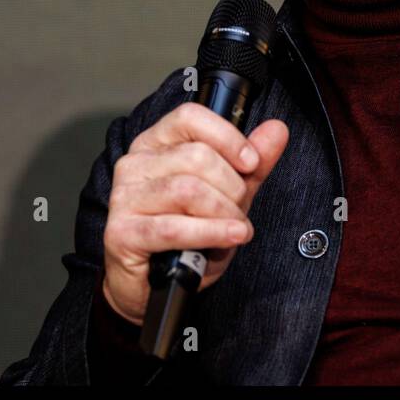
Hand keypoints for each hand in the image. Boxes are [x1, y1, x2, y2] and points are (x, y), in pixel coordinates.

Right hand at [101, 102, 289, 325]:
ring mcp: (125, 197)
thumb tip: (276, 130)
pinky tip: (230, 237)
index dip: (227, 137)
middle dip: (232, 186)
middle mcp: (136, 163)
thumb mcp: (227, 193)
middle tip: (240, 209)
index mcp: (157, 142)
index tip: (251, 161)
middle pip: (197, 156)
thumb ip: (252, 162)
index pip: (190, 117)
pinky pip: (175, 227)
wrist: (152, 283)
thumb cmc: (187, 233)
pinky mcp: (123, 232)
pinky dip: (211, 232)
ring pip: (188, 190)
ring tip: (235, 228)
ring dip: (224, 213)